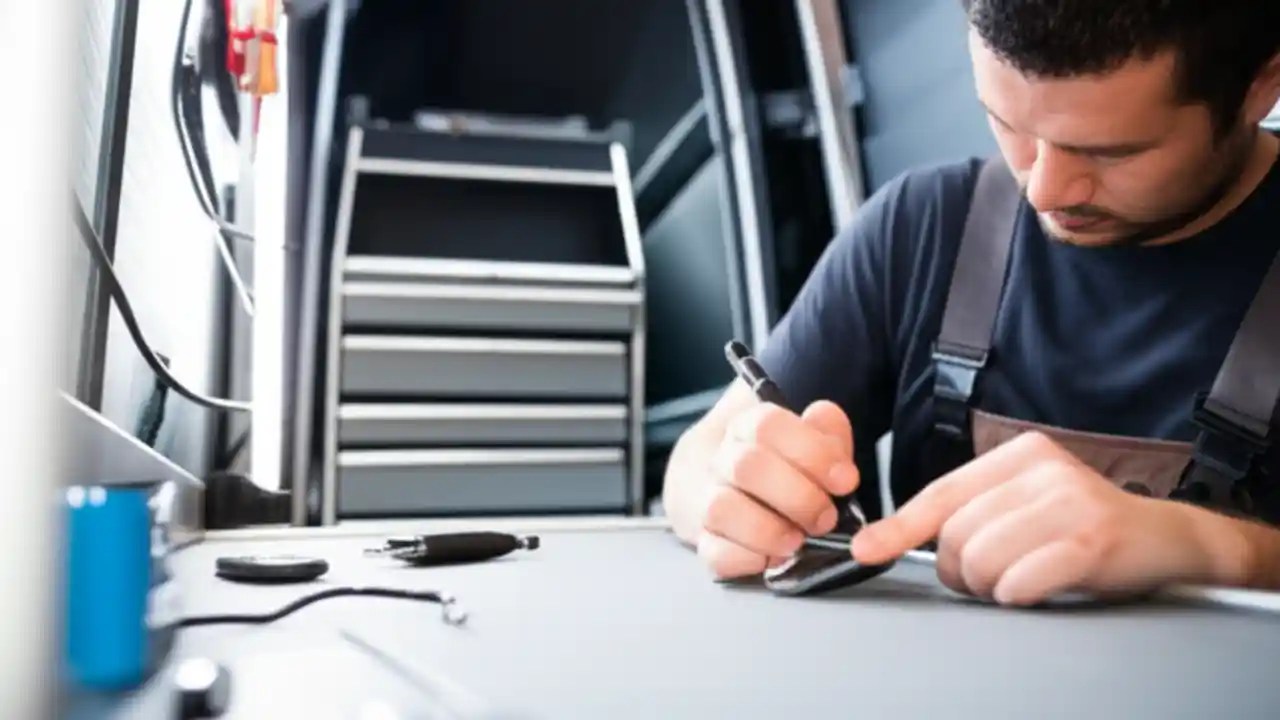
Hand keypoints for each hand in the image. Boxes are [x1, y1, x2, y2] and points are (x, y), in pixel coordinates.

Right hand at [696, 400, 860, 578]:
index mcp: (746, 427)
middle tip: (826, 517)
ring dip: (768, 529)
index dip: (812, 452)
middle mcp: (721, 460)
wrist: (727, 487)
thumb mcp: (811, 439)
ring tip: (798, 540)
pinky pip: (715, 553)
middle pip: (746, 466)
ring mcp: (707, 501)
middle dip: (797, 497)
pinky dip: (748, 559)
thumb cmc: (782, 464)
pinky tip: (772, 558)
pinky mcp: (706, 543)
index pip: (767, 425)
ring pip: (721, 509)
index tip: (845, 480)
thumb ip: (826, 430)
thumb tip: (822, 418)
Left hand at [850, 431, 1229, 605]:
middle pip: (955, 534)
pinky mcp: (1090, 540)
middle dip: (959, 571)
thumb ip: (975, 510)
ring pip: (980, 559)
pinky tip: (1038, 588)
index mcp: (1020, 454)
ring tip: (1016, 582)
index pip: (940, 493)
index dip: (898, 527)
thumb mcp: (1027, 502)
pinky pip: (1018, 582)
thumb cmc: (1085, 527)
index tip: (866, 549)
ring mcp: (1069, 502)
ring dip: (988, 587)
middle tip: (989, 579)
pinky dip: (1018, 595)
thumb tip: (896, 537)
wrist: (1167, 539)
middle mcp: (1042, 470)